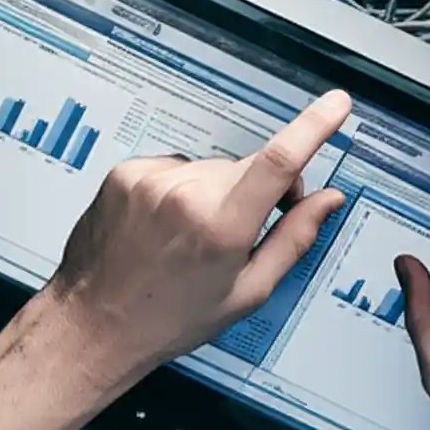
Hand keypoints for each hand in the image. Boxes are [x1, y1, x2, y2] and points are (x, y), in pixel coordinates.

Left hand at [46, 90, 351, 380]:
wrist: (94, 323)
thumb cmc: (168, 318)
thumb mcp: (246, 292)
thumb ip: (294, 239)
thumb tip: (327, 200)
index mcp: (221, 228)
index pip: (278, 161)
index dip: (314, 127)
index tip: (335, 105)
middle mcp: (185, 194)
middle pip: (246, 168)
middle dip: (256, 190)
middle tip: (238, 235)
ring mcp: (150, 179)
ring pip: (209, 168)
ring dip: (211, 192)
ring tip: (188, 239)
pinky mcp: (126, 173)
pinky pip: (173, 168)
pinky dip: (177, 190)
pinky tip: (163, 227)